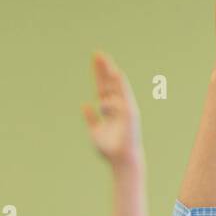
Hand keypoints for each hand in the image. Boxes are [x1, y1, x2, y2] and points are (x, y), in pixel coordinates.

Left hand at [81, 52, 142, 168]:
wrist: (120, 160)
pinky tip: (116, 74)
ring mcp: (124, 109)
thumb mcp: (95, 132)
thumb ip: (91, 119)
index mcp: (109, 109)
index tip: (95, 60)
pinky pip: (124, 97)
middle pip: (110, 83)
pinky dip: (121, 87)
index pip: (103, 87)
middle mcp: (118, 106)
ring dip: (112, 74)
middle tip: (98, 54)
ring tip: (106, 60)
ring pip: (118, 87)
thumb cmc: (109, 149)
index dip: (99, 74)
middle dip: (104, 69)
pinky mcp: (130, 113)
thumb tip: (85, 105)